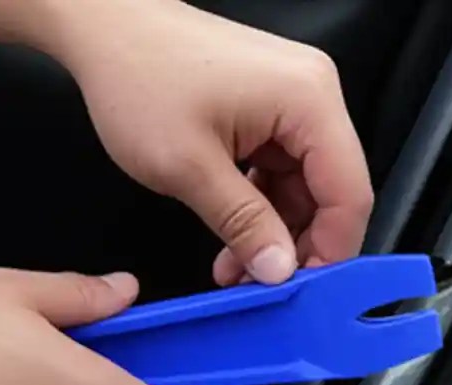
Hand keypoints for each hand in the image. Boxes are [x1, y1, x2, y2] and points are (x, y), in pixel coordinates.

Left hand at [51, 0, 374, 285]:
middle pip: (331, 191)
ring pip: (304, 186)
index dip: (331, 249)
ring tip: (234, 266)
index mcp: (308, 99)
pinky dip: (259, 205)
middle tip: (260, 285)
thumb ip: (242, 224)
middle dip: (296, 244)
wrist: (101, 27)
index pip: (350, 192)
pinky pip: (281, 168)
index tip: (303, 291)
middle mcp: (312, 93)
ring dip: (273, 230)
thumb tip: (278, 269)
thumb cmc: (136, 74)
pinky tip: (231, 234)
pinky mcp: (268, 106)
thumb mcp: (188, 167)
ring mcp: (291, 98)